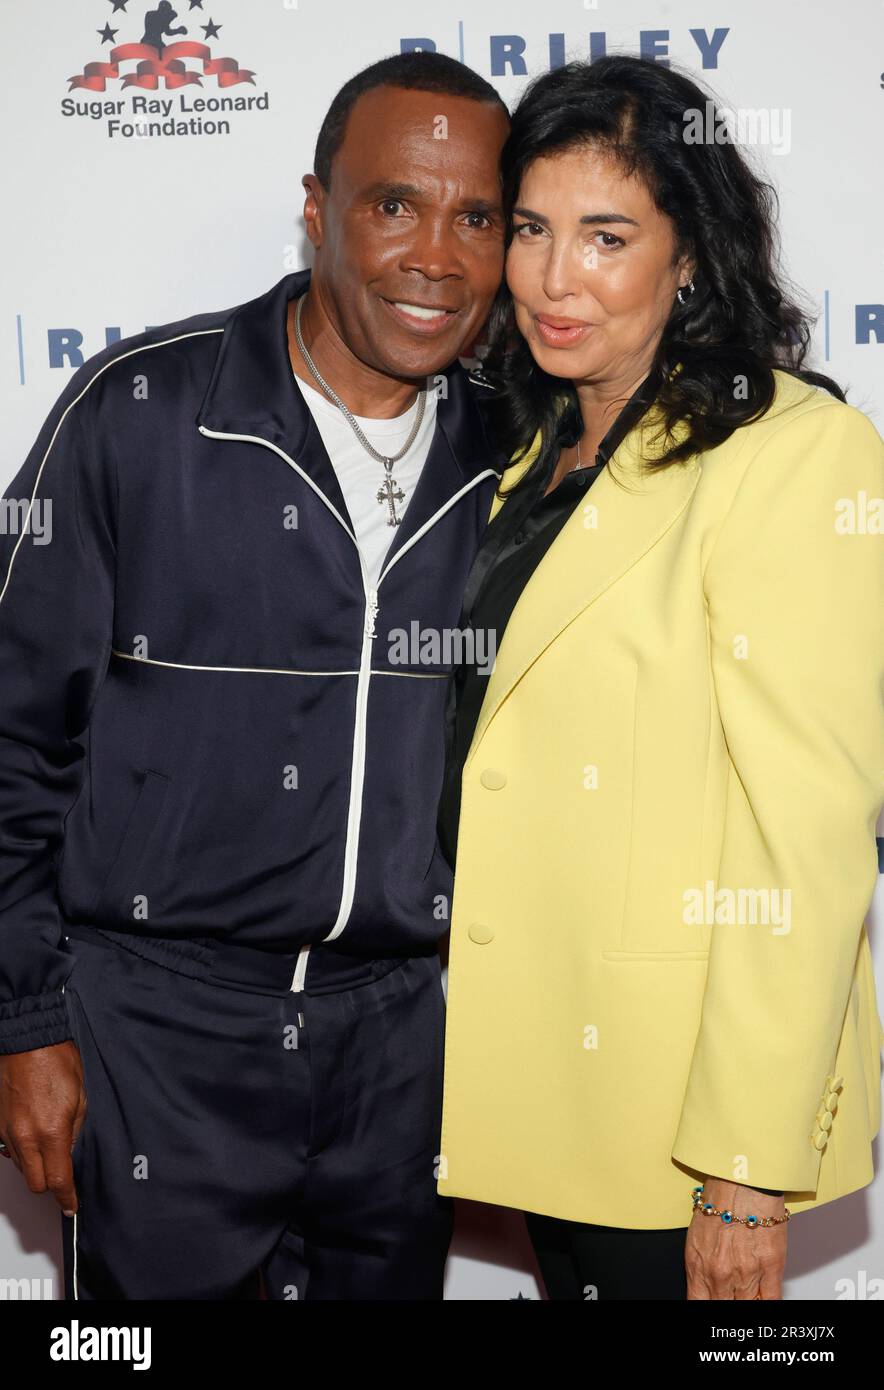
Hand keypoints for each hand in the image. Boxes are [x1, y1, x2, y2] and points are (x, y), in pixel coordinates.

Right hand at [0, 1042, 86, 1216]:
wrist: (28, 1042)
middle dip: (50, 1185)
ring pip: (21, 1168)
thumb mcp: (80, 1098)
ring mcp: (7, 1132)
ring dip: (35, 1165)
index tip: (70, 1205)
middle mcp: (26, 1136)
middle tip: (62, 1175)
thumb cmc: (56, 1061)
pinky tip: (33, 1133)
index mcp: (52, 1131)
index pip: (58, 1180)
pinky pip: (9, 1150)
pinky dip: (22, 1150)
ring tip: (48, 1145)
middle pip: (35, 1183)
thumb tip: (70, 1152)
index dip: (66, 1198)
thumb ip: (75, 1131)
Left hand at [685, 1178, 786, 1299]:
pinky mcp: (771, 1267)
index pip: (699, 1304)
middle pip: (724, 1307)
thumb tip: (707, 1286)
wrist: (742, 1178)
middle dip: (728, 1301)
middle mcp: (720, 1273)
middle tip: (733, 1295)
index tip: (713, 1303)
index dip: (708, 1307)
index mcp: (698, 1265)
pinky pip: (771, 1300)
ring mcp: (746, 1273)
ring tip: (748, 1291)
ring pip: (748, 1306)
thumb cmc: (720, 1199)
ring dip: (748, 1299)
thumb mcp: (698, 1235)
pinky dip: (767, 1301)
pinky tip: (764, 1296)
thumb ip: (702, 1266)